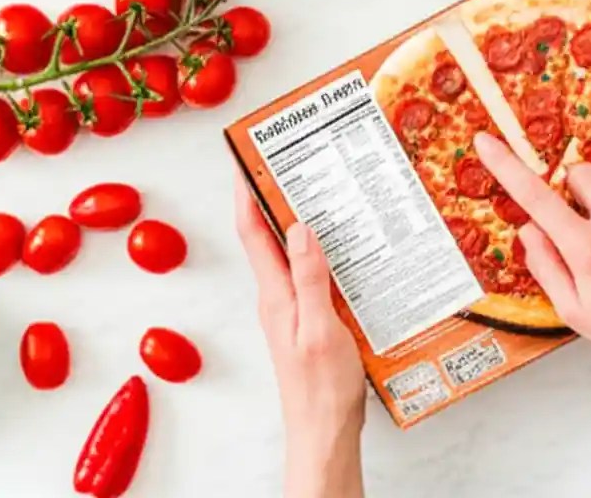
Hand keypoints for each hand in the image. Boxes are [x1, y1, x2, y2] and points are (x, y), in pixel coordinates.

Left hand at [235, 177, 364, 497]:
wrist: (323, 432)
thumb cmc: (321, 390)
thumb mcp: (320, 329)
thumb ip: (308, 278)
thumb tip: (298, 227)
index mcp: (275, 294)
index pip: (253, 232)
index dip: (247, 192)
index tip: (246, 159)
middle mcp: (278, 297)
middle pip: (270, 236)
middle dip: (277, 197)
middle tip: (290, 162)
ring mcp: (292, 309)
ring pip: (292, 254)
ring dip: (301, 223)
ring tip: (320, 192)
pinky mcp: (310, 320)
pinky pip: (310, 275)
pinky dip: (322, 253)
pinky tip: (345, 248)